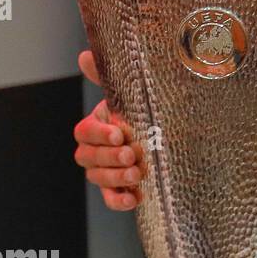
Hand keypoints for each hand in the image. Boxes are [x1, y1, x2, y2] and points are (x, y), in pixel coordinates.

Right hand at [73, 49, 147, 210]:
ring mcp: (108, 170)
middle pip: (88, 157)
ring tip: (136, 174)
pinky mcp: (121, 189)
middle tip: (131, 155)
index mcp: (99, 124)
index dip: (98, 134)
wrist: (171, 134)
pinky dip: (119, 201)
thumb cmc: (147, 111)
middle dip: (109, 157)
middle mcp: (99, 149)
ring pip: (97, 178)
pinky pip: (112, 199)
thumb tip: (85, 55)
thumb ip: (109, 76)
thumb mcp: (133, 93)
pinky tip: (134, 199)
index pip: (85, 131)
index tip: (118, 133)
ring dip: (115, 178)